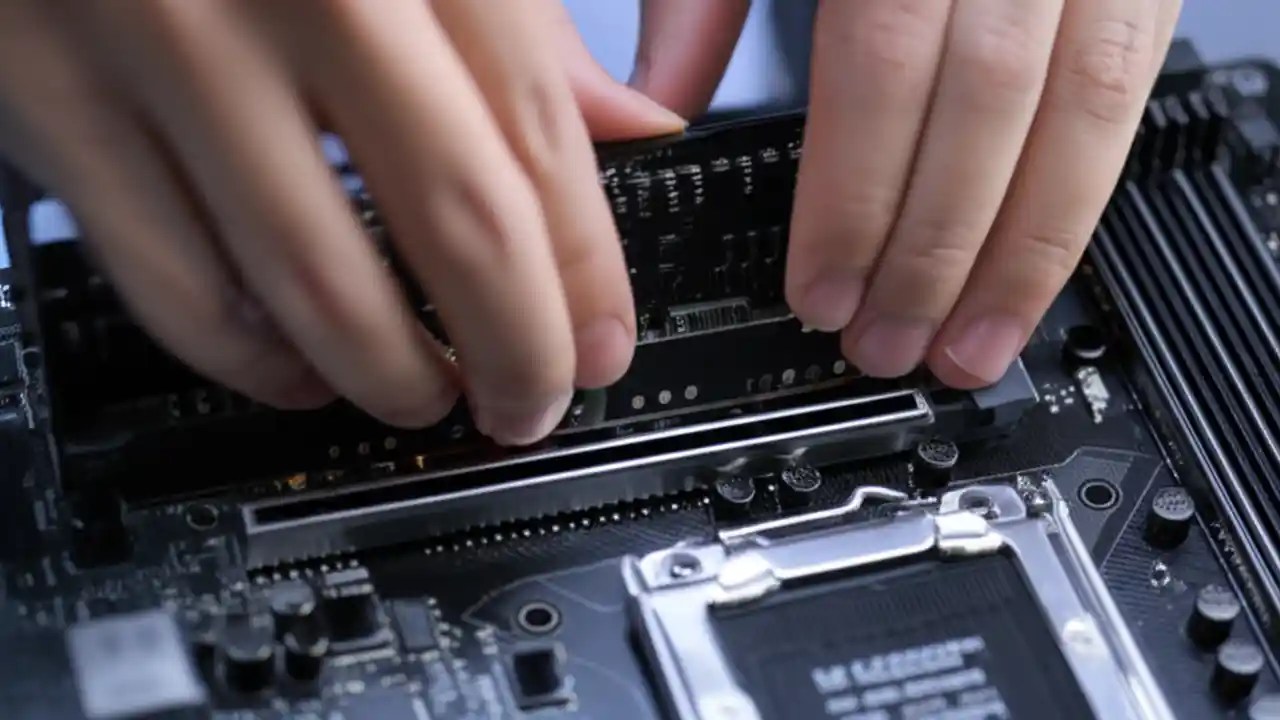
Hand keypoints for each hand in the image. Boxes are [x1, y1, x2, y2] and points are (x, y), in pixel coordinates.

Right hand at [0, 0, 742, 444]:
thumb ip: (520, 16)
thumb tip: (627, 130)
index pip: (541, 131)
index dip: (586, 272)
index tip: (597, 344)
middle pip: (457, 223)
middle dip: (516, 351)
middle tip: (527, 400)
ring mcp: (157, 35)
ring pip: (316, 283)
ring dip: (393, 376)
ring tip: (421, 391)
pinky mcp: (44, 96)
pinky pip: (174, 284)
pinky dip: (256, 358)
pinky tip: (297, 363)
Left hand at [659, 0, 1180, 387]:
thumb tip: (656, 113)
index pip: (884, 66)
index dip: (854, 198)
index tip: (821, 294)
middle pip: (988, 108)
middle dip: (934, 250)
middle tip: (888, 345)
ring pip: (1080, 111)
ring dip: (1023, 250)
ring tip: (970, 344)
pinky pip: (1130, 91)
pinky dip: (1082, 192)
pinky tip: (1037, 265)